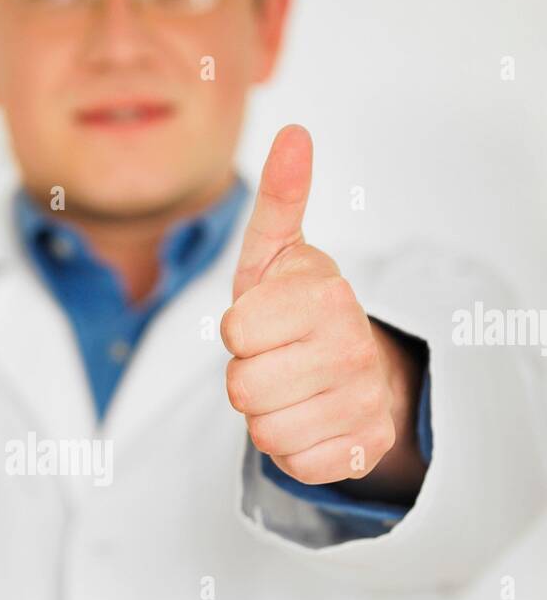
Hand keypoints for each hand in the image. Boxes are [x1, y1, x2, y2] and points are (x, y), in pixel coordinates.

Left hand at [220, 125, 416, 489]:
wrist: (355, 367)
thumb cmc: (297, 309)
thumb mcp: (279, 255)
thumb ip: (280, 200)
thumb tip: (295, 134)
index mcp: (327, 295)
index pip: (236, 331)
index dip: (237, 331)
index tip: (261, 322)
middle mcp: (352, 346)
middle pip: (243, 389)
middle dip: (246, 378)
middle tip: (274, 361)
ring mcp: (363, 400)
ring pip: (265, 432)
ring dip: (265, 416)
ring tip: (290, 390)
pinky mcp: (363, 448)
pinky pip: (295, 464)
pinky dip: (293, 449)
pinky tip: (310, 419)